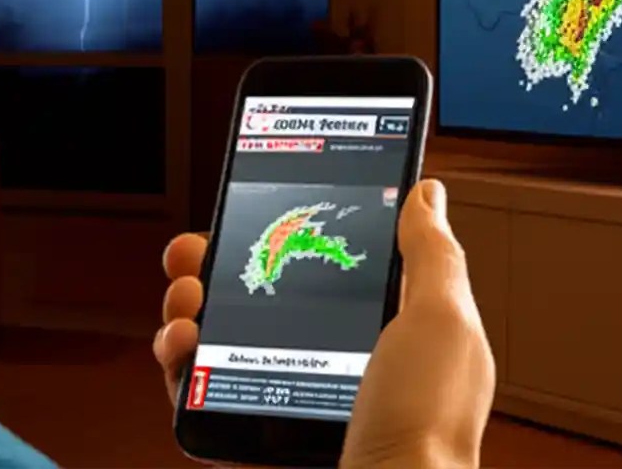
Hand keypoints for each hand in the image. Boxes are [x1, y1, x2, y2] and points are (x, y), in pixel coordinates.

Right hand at [154, 180, 495, 468]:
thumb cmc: (427, 426)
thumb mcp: (441, 321)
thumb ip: (431, 254)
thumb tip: (425, 193)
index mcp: (385, 327)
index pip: (325, 262)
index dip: (287, 229)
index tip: (255, 204)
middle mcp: (332, 356)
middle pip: (261, 292)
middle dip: (219, 263)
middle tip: (197, 252)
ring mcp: (289, 391)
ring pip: (221, 334)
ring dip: (189, 306)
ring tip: (187, 301)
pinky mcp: (253, 428)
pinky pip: (201, 387)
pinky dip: (179, 360)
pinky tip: (181, 346)